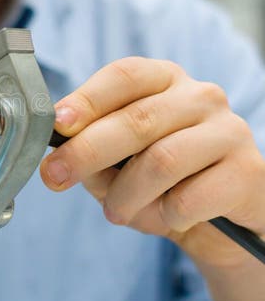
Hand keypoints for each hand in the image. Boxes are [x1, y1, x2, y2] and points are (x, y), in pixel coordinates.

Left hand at [40, 57, 264, 269]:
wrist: (223, 224)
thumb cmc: (161, 184)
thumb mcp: (118, 164)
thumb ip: (91, 154)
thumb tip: (57, 159)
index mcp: (165, 80)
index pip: (124, 76)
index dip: (87, 99)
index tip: (57, 124)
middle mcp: (201, 96)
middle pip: (137, 119)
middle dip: (88, 150)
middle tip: (56, 176)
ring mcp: (229, 131)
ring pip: (161, 161)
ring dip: (126, 195)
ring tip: (117, 212)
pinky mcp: (247, 172)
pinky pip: (190, 198)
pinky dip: (165, 216)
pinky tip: (169, 219)